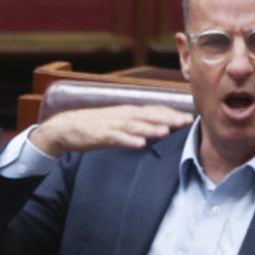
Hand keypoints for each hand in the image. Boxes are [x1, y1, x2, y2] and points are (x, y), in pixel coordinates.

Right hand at [30, 104, 193, 157]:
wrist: (64, 128)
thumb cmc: (93, 126)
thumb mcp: (117, 123)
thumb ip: (136, 125)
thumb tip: (158, 128)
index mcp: (126, 112)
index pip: (152, 110)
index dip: (170, 113)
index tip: (189, 117)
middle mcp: (121, 115)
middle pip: (147, 116)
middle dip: (167, 118)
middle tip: (186, 122)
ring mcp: (110, 125)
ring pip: (134, 125)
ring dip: (150, 128)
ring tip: (166, 132)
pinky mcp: (98, 135)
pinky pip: (115, 137)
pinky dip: (128, 140)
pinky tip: (139, 144)